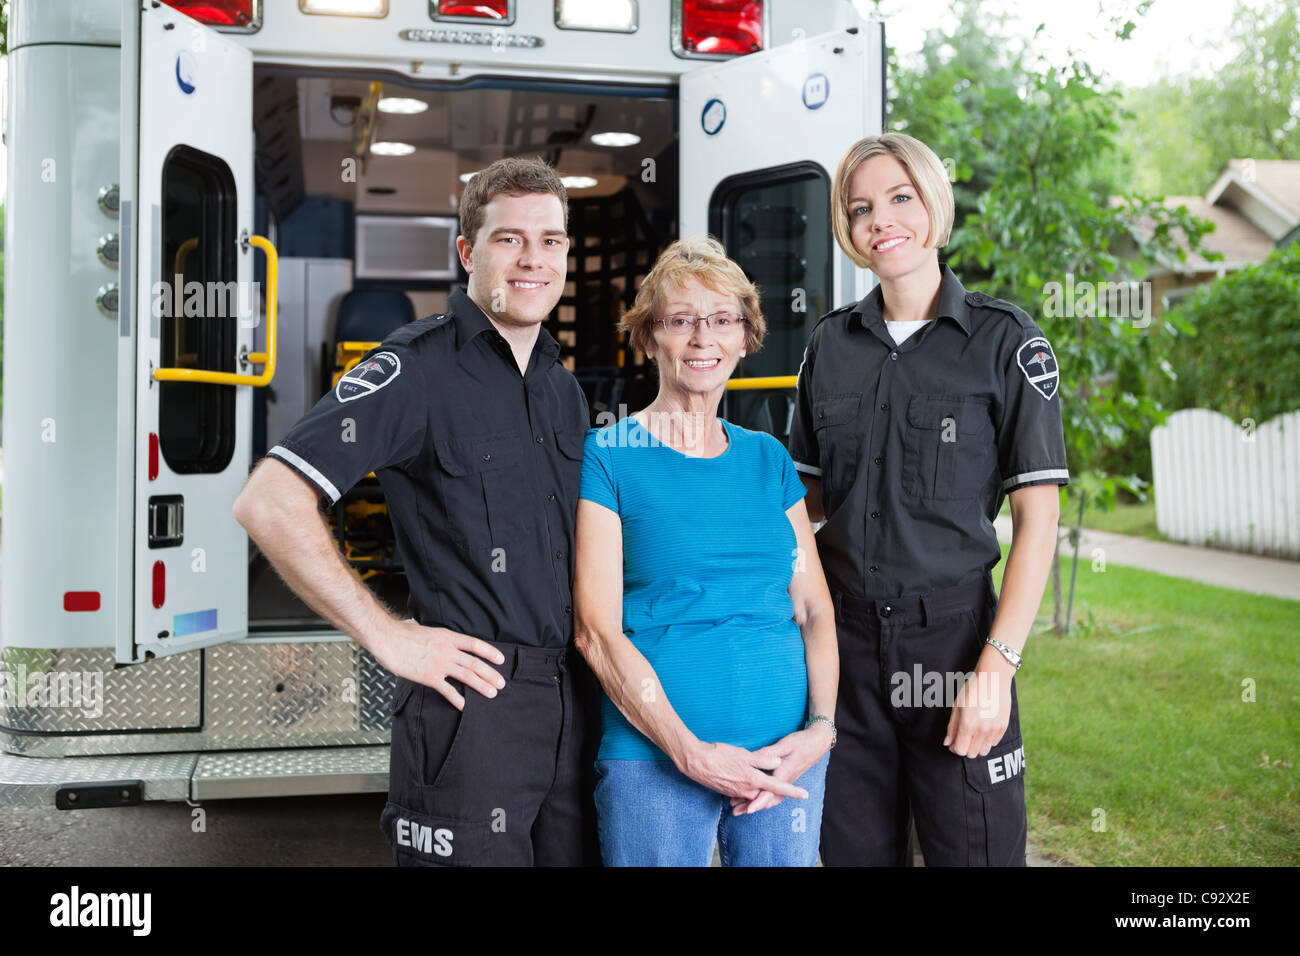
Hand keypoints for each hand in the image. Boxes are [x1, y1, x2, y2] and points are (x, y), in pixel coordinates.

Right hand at [376, 618, 505, 710]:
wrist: (387, 638)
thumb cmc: (400, 632)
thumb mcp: (421, 626)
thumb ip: (427, 631)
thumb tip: (418, 626)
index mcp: (448, 637)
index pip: (475, 644)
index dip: (490, 652)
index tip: (501, 659)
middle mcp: (448, 651)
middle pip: (475, 663)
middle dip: (490, 674)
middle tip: (501, 683)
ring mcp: (440, 664)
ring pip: (467, 676)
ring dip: (481, 686)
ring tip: (492, 693)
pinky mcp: (429, 677)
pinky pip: (448, 691)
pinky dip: (458, 700)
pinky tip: (466, 706)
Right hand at [679, 741, 810, 803]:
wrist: (695, 762)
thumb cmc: (719, 754)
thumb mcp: (744, 754)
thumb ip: (762, 759)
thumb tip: (778, 761)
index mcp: (753, 779)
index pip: (778, 786)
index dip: (793, 790)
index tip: (805, 794)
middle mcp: (746, 790)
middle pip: (767, 793)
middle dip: (776, 791)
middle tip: (789, 788)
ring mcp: (736, 792)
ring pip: (755, 794)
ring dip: (762, 792)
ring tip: (770, 787)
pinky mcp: (728, 791)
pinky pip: (744, 795)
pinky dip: (750, 793)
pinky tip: (750, 786)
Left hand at [728, 724, 831, 815]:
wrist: (817, 743)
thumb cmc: (801, 742)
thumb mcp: (785, 745)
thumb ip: (769, 753)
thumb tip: (754, 759)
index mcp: (784, 773)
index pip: (770, 791)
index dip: (759, 800)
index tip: (749, 809)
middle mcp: (785, 780)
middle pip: (768, 799)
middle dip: (752, 806)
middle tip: (736, 812)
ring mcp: (786, 781)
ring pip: (771, 798)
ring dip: (756, 804)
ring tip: (740, 808)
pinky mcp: (786, 778)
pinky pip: (774, 793)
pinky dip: (763, 799)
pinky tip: (753, 799)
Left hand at [943, 649, 1013, 756]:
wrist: (994, 678)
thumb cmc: (972, 689)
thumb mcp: (957, 705)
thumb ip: (952, 727)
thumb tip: (948, 743)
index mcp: (968, 724)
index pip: (960, 750)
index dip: (954, 748)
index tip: (953, 742)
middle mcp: (982, 730)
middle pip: (971, 754)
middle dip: (965, 748)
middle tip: (962, 737)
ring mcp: (994, 729)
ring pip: (984, 751)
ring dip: (976, 746)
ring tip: (973, 733)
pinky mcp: (1003, 727)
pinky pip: (993, 743)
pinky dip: (987, 740)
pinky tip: (983, 728)